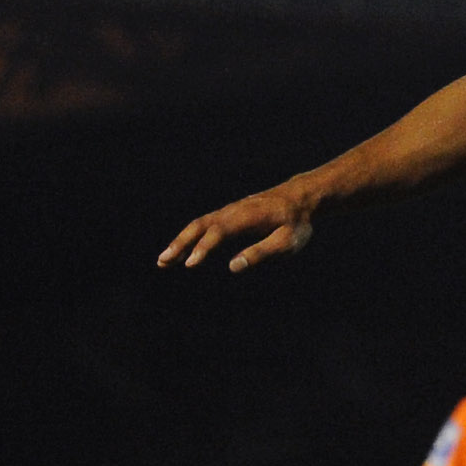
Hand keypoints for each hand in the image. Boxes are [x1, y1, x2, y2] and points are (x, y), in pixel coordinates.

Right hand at [157, 183, 316, 272]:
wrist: (302, 197)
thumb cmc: (297, 222)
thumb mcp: (287, 241)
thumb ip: (262, 252)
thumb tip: (232, 267)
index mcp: (247, 216)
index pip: (219, 232)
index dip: (203, 248)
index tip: (190, 264)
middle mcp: (233, 210)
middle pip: (200, 225)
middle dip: (180, 244)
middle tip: (162, 262)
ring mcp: (230, 211)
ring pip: (199, 225)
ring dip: (180, 242)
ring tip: (163, 262)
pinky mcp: (230, 214)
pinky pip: (205, 225)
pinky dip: (190, 237)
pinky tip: (182, 252)